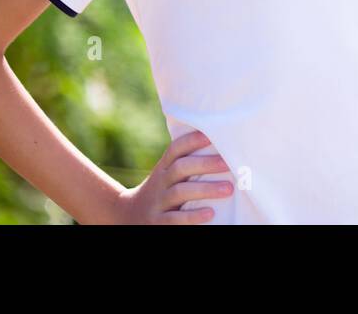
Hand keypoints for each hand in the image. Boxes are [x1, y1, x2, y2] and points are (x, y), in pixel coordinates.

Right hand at [112, 130, 233, 223]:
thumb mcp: (166, 175)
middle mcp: (160, 182)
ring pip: (180, 192)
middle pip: (180, 168)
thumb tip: (222, 147)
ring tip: (229, 189)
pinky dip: (193, 216)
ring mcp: (158, 202)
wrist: (128, 216)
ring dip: (206, 189)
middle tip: (229, 163)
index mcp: (164, 167)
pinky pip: (175, 218)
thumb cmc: (161, 191)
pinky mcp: (157, 222)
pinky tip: (210, 213)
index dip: (192, 140)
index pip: (175, 149)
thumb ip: (187, 163)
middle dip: (205, 164)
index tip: (212, 135)